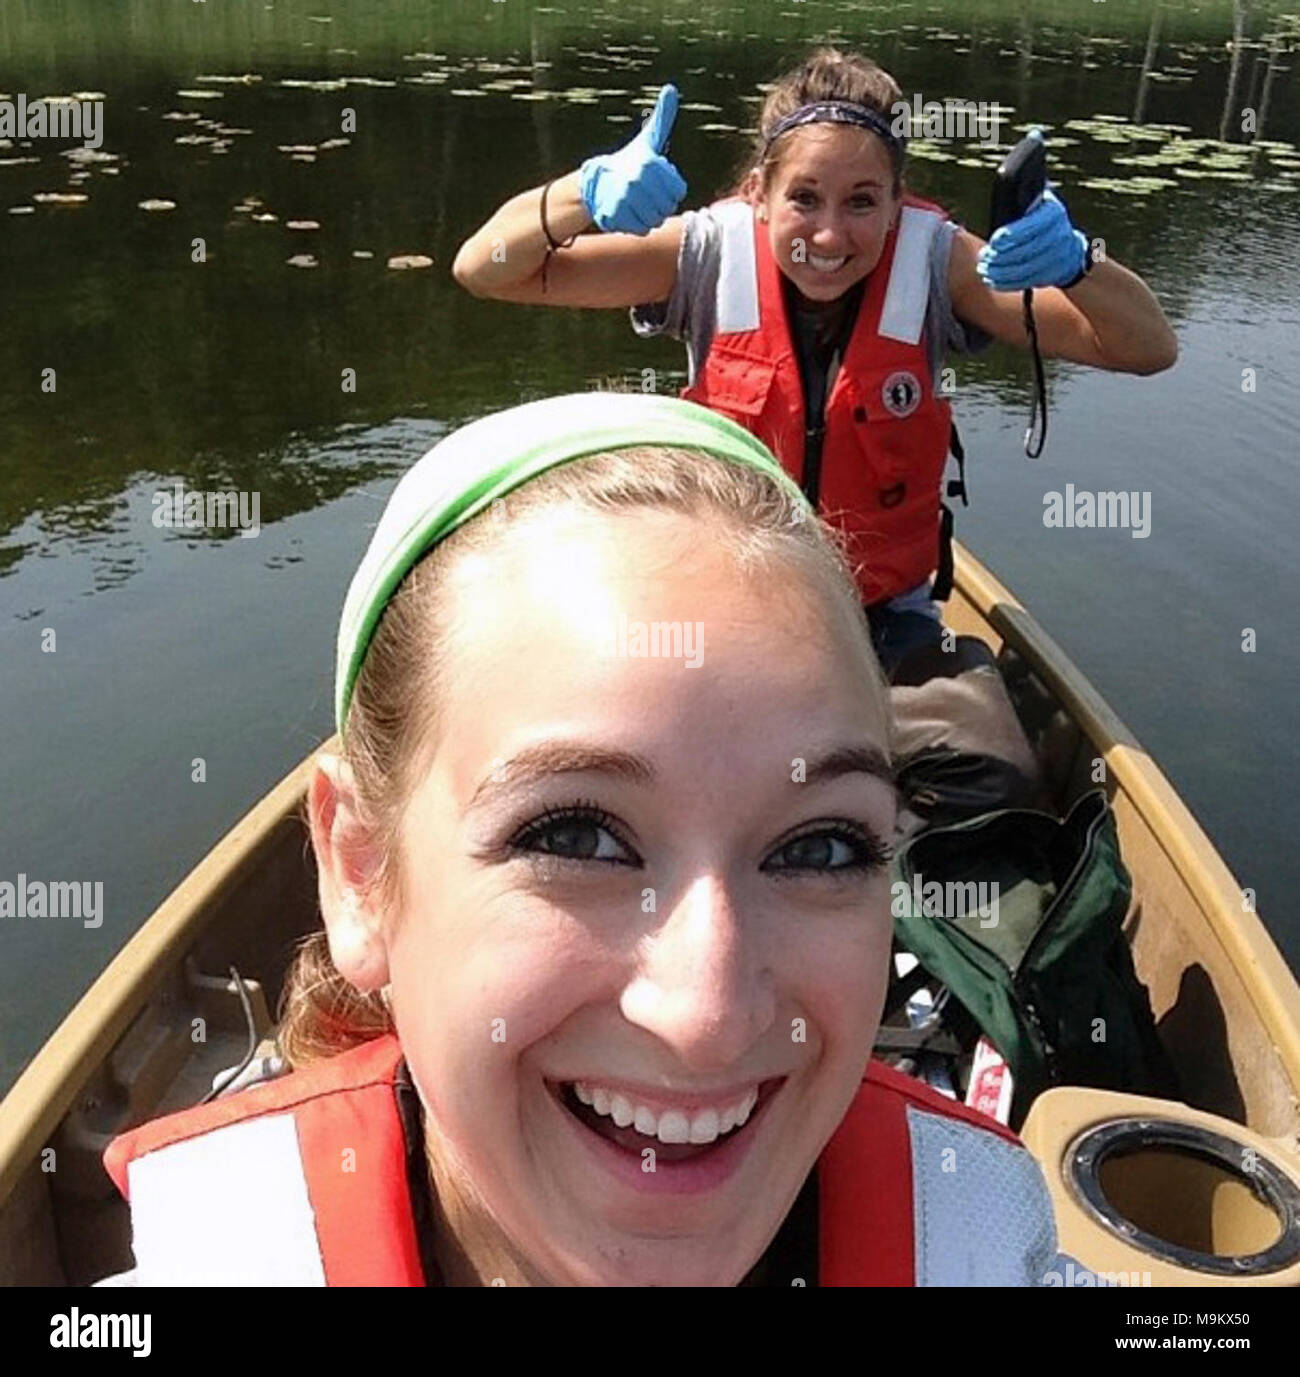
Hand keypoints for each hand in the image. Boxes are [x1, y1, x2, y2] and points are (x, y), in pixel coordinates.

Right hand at [579, 84, 687, 234]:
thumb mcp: (648, 140)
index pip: (678, 191)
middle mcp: (636, 181)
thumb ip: (662, 118)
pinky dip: (637, 225)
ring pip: (655, 220)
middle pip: (667, 207)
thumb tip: (671, 88)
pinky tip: (629, 212)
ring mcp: (625, 200)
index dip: (670, 190)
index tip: (657, 182)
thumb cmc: (629, 161)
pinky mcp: (616, 217)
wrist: (596, 181)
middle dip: (660, 203)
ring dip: (649, 215)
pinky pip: (641, 230)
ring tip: (638, 203)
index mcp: (649, 164)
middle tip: (646, 194)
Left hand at [977, 187, 1088, 290]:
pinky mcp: (1051, 276)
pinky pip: (1026, 281)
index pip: (1032, 226)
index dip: (1012, 235)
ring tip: (984, 270)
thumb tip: (997, 204)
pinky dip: (1007, 283)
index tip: (994, 242)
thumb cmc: (1042, 223)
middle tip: (984, 258)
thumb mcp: (1036, 206)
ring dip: (1001, 272)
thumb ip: (1020, 206)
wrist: (1067, 248)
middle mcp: (1059, 235)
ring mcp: (1057, 257)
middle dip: (1001, 257)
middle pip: (1026, 251)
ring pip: (1025, 269)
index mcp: (1053, 213)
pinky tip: (993, 280)